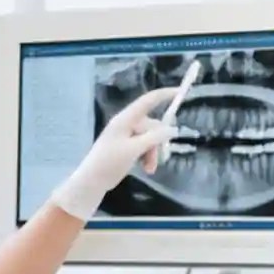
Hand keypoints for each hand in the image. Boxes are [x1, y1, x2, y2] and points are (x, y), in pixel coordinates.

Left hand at [50, 88, 179, 220]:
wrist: (92, 181)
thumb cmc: (109, 162)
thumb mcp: (134, 149)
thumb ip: (154, 138)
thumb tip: (173, 129)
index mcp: (125, 119)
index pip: (148, 101)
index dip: (164, 95)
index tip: (181, 92)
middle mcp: (126, 124)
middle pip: (152, 126)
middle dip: (157, 143)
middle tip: (155, 160)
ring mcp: (126, 135)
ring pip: (150, 138)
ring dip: (153, 153)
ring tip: (149, 169)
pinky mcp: (127, 147)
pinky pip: (144, 146)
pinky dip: (148, 156)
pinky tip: (146, 169)